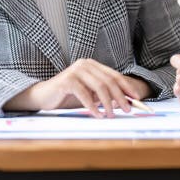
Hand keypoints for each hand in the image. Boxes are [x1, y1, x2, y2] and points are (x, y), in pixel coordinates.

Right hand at [5, 58, 150, 117]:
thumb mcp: (89, 93)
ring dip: (108, 102)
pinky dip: (93, 106)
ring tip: (112, 114)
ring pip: (99, 86)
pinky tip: (98, 115)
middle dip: (120, 96)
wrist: (43, 96)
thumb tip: (125, 101)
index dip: (126, 86)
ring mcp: (76, 71)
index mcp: (92, 65)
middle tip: (128, 109)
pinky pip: (85, 94)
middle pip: (109, 81)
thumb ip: (102, 93)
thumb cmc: (67, 95)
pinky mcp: (67, 80)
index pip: (114, 75)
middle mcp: (85, 64)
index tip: (136, 98)